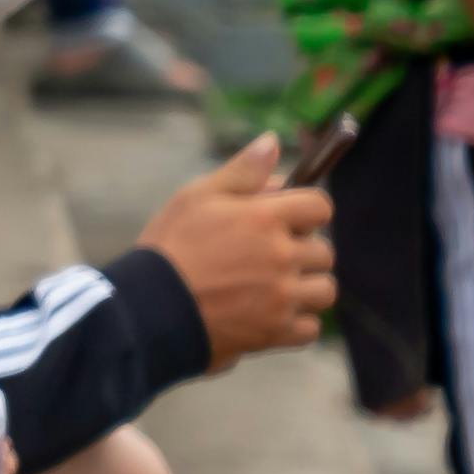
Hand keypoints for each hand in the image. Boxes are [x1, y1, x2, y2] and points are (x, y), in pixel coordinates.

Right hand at [134, 135, 337, 362]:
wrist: (149, 308)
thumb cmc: (170, 247)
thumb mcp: (196, 197)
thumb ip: (242, 171)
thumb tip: (274, 142)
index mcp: (264, 218)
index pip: (320, 207)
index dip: (306, 210)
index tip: (288, 218)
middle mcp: (281, 256)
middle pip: (324, 251)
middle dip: (301, 250)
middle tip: (267, 255)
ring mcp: (283, 297)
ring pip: (324, 290)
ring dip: (306, 287)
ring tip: (273, 286)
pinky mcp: (277, 331)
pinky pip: (310, 327)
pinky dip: (296, 322)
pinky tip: (269, 312)